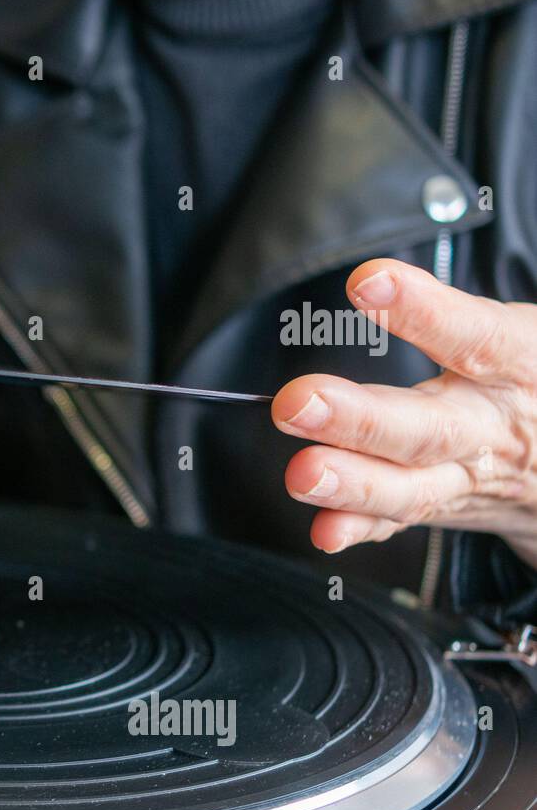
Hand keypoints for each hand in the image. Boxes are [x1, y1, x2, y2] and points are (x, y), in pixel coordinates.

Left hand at [273, 258, 536, 568]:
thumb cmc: (535, 375)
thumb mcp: (524, 336)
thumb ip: (457, 318)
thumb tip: (377, 279)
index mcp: (521, 366)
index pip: (476, 337)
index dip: (425, 311)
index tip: (368, 281)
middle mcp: (492, 427)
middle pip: (430, 428)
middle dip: (358, 419)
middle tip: (297, 403)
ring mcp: (469, 475)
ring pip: (413, 487)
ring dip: (352, 483)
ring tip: (303, 473)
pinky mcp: (448, 505)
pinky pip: (402, 523)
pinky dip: (361, 528)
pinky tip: (325, 529)